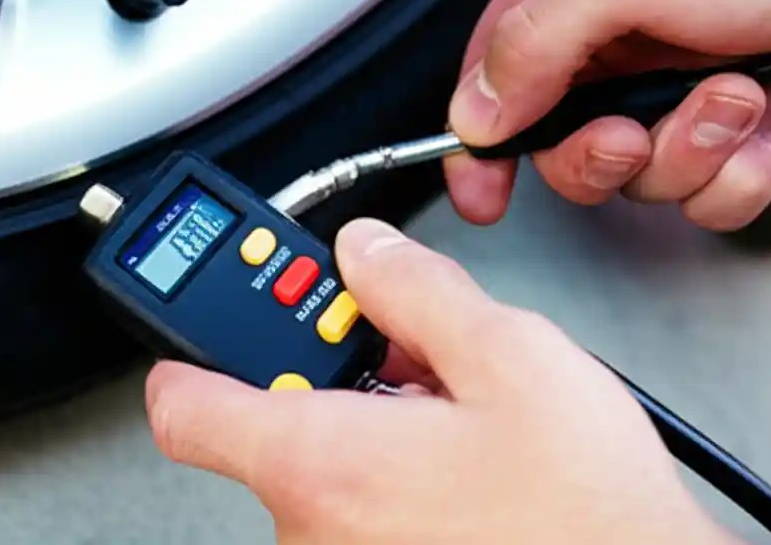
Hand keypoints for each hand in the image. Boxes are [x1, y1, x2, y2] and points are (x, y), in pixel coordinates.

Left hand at [144, 219, 736, 544]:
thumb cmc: (585, 514)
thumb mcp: (512, 359)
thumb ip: (416, 290)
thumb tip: (365, 253)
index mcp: (321, 464)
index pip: (184, 404)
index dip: (192, 347)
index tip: (219, 316)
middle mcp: (310, 531)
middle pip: (273, 420)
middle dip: (337, 370)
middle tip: (408, 352)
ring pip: (323, 466)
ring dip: (374, 424)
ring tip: (457, 417)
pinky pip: (354, 511)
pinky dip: (391, 476)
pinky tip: (458, 465)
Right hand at [446, 0, 770, 230]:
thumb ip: (534, 42)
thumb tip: (477, 109)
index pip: (496, 66)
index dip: (479, 132)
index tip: (478, 186)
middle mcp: (623, 37)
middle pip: (561, 141)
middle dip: (604, 151)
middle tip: (633, 131)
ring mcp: (676, 92)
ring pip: (636, 179)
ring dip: (689, 149)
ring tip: (737, 95)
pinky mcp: (729, 139)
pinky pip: (702, 198)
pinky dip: (737, 170)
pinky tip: (769, 117)